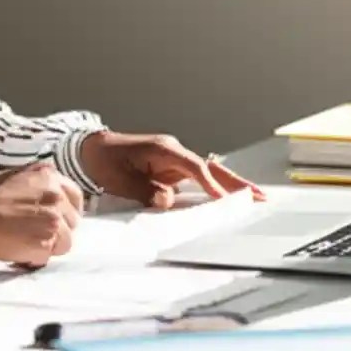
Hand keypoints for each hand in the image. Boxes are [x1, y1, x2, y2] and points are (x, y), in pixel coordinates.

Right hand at [0, 161, 84, 268]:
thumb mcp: (15, 180)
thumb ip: (38, 190)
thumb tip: (51, 209)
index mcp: (48, 174)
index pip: (75, 197)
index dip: (64, 213)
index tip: (52, 221)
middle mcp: (56, 193)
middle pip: (73, 222)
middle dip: (56, 231)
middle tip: (29, 234)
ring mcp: (54, 217)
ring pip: (65, 242)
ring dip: (47, 247)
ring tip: (20, 242)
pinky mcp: (46, 239)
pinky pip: (49, 256)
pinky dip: (34, 258)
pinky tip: (15, 250)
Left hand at [78, 131, 265, 208]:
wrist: (91, 151)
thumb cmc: (104, 162)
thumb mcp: (120, 180)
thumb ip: (145, 191)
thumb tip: (167, 201)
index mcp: (164, 149)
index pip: (194, 167)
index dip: (210, 184)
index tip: (223, 199)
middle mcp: (174, 153)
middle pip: (211, 168)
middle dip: (235, 182)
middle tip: (259, 195)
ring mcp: (175, 161)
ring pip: (209, 173)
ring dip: (230, 185)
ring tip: (255, 197)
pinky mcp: (172, 171)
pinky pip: (198, 180)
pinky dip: (215, 188)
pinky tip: (230, 198)